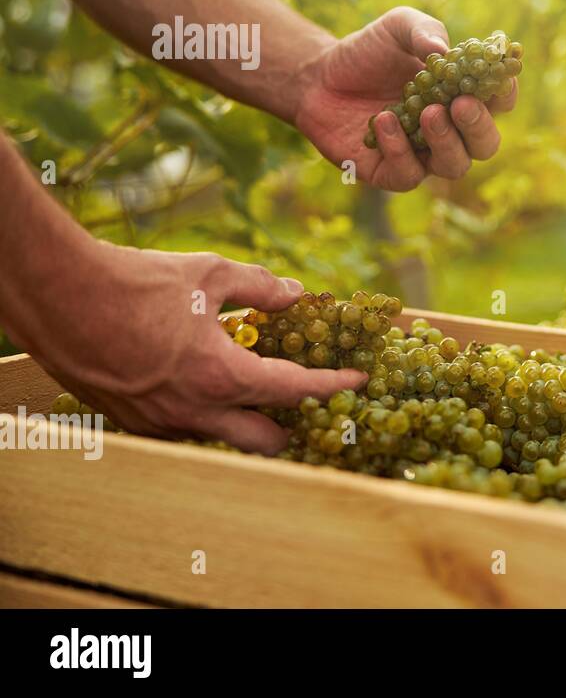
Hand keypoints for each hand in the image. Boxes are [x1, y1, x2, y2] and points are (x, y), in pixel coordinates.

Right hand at [26, 241, 363, 453]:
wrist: (58, 295)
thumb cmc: (135, 281)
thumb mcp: (209, 272)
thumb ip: (259, 287)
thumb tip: (294, 294)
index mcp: (222, 376)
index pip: (296, 391)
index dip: (333, 386)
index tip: (357, 382)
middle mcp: (195, 411)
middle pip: (265, 442)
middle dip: (293, 424)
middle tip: (304, 395)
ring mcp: (162, 423)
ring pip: (222, 438)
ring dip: (245, 419)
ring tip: (253, 385)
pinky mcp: (133, 422)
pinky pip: (185, 429)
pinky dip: (205, 412)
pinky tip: (202, 380)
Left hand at [293, 7, 517, 190]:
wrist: (318, 76)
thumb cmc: (368, 52)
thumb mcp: (397, 27)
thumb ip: (423, 31)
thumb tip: (441, 52)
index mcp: (462, 96)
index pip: (499, 103)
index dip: (505, 93)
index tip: (499, 78)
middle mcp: (450, 131)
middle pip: (485, 143)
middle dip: (478, 126)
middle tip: (461, 105)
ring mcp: (423, 155)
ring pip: (454, 166)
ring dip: (446, 142)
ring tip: (428, 113)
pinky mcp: (390, 172)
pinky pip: (408, 174)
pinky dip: (400, 149)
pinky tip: (385, 121)